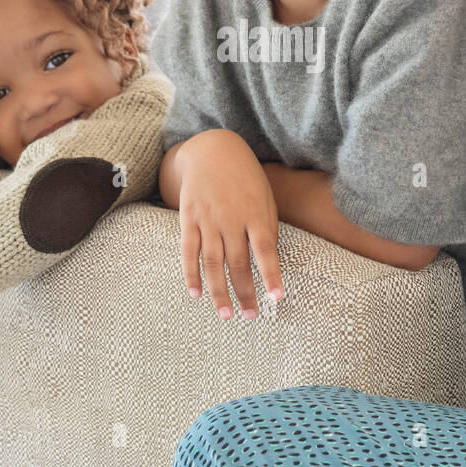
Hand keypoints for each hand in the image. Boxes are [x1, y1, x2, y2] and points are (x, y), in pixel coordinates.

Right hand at [175, 130, 283, 318]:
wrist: (212, 150)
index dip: (271, 275)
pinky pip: (188, 252)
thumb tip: (267, 261)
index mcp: (255, 213)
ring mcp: (207, 219)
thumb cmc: (245, 177)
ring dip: (219, 292)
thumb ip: (266, 227)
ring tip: (226, 314)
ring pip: (212, 263)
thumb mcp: (264, 196)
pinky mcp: (188, 219)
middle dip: (245, 293)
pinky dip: (191, 274)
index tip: (277, 298)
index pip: (265, 250)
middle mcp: (230, 218)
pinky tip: (196, 293)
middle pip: (238, 263)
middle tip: (251, 316)